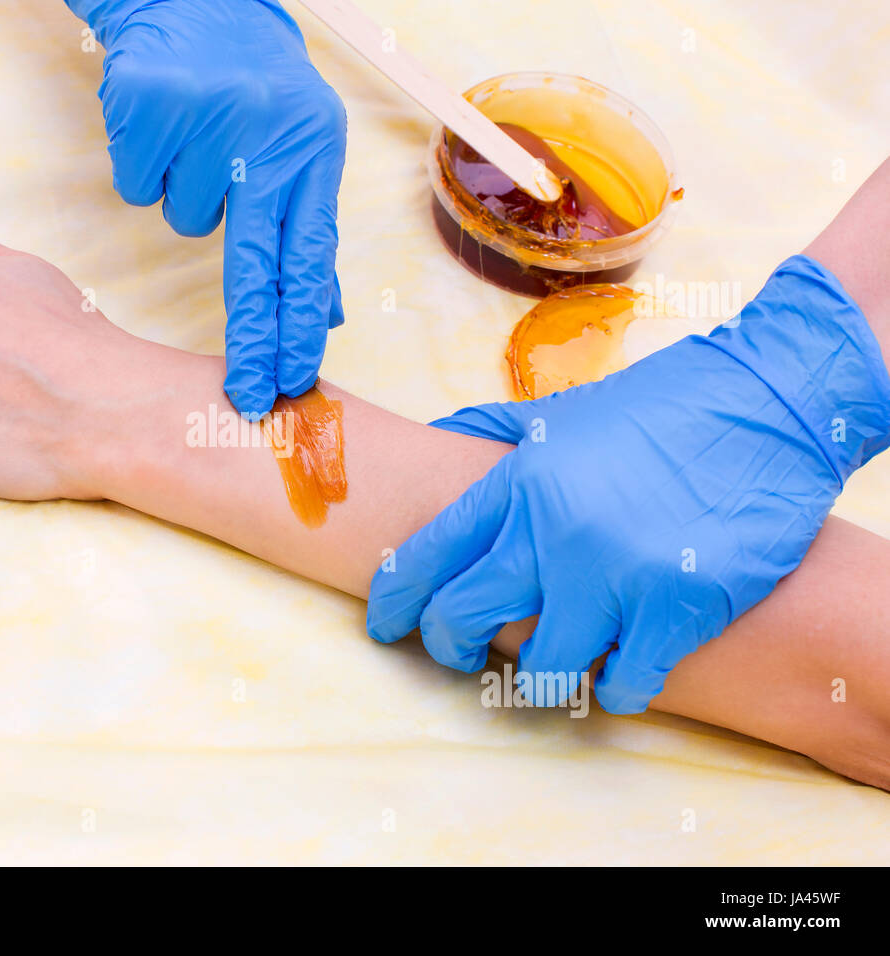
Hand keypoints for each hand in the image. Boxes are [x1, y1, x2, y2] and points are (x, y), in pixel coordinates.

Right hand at [69, 0, 346, 416]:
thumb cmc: (254, 87)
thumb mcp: (302, 144)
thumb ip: (308, 229)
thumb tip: (330, 314)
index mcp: (314, 148)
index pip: (310, 254)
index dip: (300, 324)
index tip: (294, 381)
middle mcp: (268, 132)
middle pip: (255, 262)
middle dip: (254, 336)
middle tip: (249, 393)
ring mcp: (208, 116)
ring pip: (184, 220)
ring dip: (186, 195)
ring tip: (196, 144)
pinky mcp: (149, 103)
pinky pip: (137, 186)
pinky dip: (144, 166)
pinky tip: (162, 129)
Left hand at [367, 255, 889, 712]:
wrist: (770, 403)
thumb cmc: (661, 408)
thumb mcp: (562, 409)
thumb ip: (491, 432)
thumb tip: (431, 437)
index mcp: (519, 480)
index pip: (427, 554)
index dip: (395, 600)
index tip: (387, 623)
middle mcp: (554, 529)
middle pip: (464, 617)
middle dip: (450, 645)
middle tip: (459, 653)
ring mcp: (615, 571)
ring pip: (541, 668)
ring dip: (539, 677)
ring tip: (551, 665)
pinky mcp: (677, 605)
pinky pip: (622, 684)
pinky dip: (615, 689)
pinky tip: (619, 675)